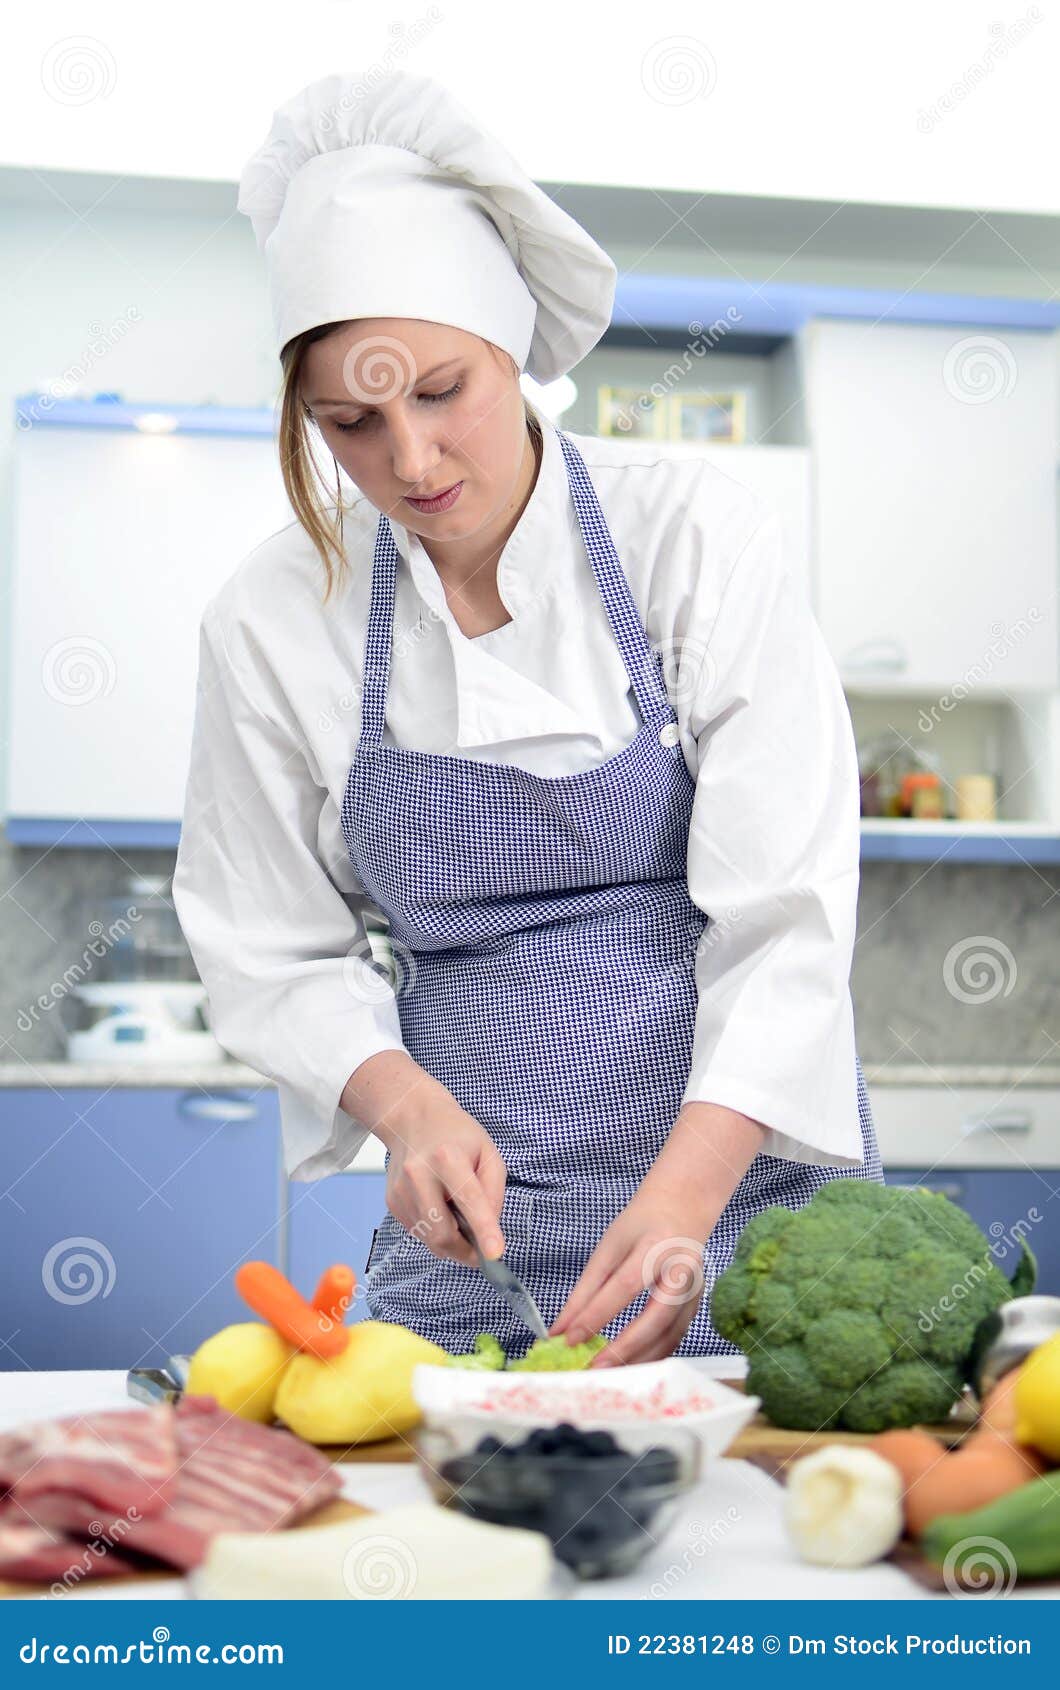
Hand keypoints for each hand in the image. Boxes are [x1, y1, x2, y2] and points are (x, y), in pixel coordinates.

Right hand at [341, 1050, 505, 1267]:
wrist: (413, 1118)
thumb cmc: (457, 1135)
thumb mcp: (489, 1153)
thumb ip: (494, 1191)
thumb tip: (489, 1228)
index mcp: (447, 1157)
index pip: (469, 1200)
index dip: (483, 1230)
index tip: (495, 1254)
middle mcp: (419, 1174)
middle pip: (442, 1233)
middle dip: (465, 1252)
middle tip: (481, 1251)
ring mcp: (401, 1190)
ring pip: (430, 1239)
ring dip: (450, 1240)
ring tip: (458, 1213)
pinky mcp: (392, 1202)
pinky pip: (419, 1232)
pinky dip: (435, 1230)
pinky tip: (439, 1206)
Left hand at [550, 1101, 765, 1365]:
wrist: (684, 1208)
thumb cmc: (642, 1224)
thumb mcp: (609, 1246)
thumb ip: (586, 1288)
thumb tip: (561, 1328)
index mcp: (655, 1247)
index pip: (624, 1286)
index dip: (596, 1315)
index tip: (569, 1339)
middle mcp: (682, 1271)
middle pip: (655, 1317)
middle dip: (624, 1348)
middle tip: (593, 1368)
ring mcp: (695, 1291)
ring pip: (669, 1335)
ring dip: (638, 1360)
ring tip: (607, 1373)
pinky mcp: (696, 1306)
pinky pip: (674, 1338)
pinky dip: (652, 1356)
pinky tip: (630, 1366)